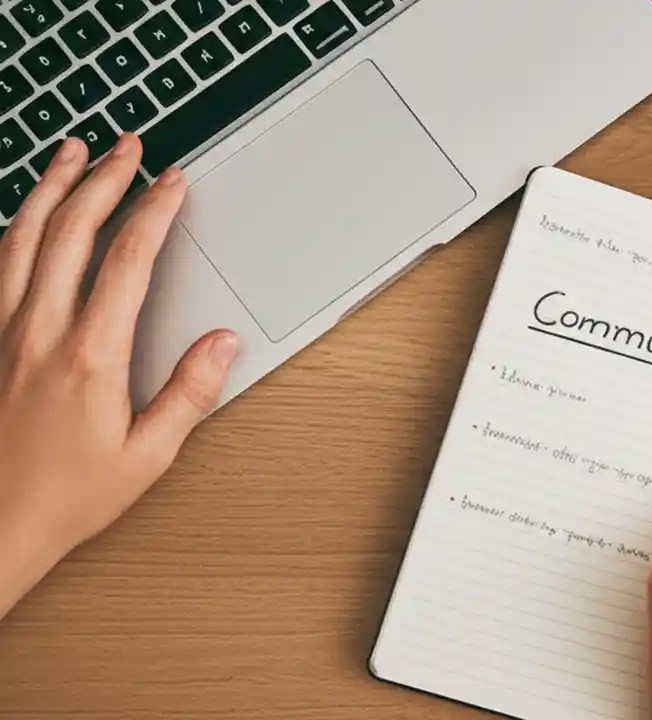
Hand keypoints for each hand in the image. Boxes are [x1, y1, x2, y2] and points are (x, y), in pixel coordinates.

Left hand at [0, 135, 238, 618]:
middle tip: (125, 146)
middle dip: (102, 179)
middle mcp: (38, 332)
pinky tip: (24, 215)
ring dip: (49, 188)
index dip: (153, 211)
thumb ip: (188, 394)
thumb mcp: (147, 456)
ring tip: (69, 153)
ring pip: (21, 237)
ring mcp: (1, 332)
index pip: (127, 260)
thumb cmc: (65, 497)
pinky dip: (12, 228)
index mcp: (89, 356)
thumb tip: (220, 343)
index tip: (172, 181)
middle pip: (71, 231)